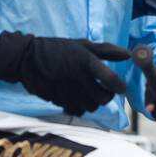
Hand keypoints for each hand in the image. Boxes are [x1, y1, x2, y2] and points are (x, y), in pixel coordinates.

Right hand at [0, 33, 127, 115]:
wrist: (27, 58)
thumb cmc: (59, 49)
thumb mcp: (83, 45)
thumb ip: (107, 51)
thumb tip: (129, 54)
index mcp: (86, 61)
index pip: (110, 79)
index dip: (119, 86)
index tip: (120, 87)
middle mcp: (78, 77)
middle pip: (103, 99)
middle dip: (107, 97)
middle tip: (105, 90)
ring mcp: (68, 90)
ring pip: (91, 107)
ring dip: (94, 103)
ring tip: (90, 93)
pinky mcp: (58, 100)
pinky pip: (76, 111)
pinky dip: (80, 108)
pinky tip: (78, 98)